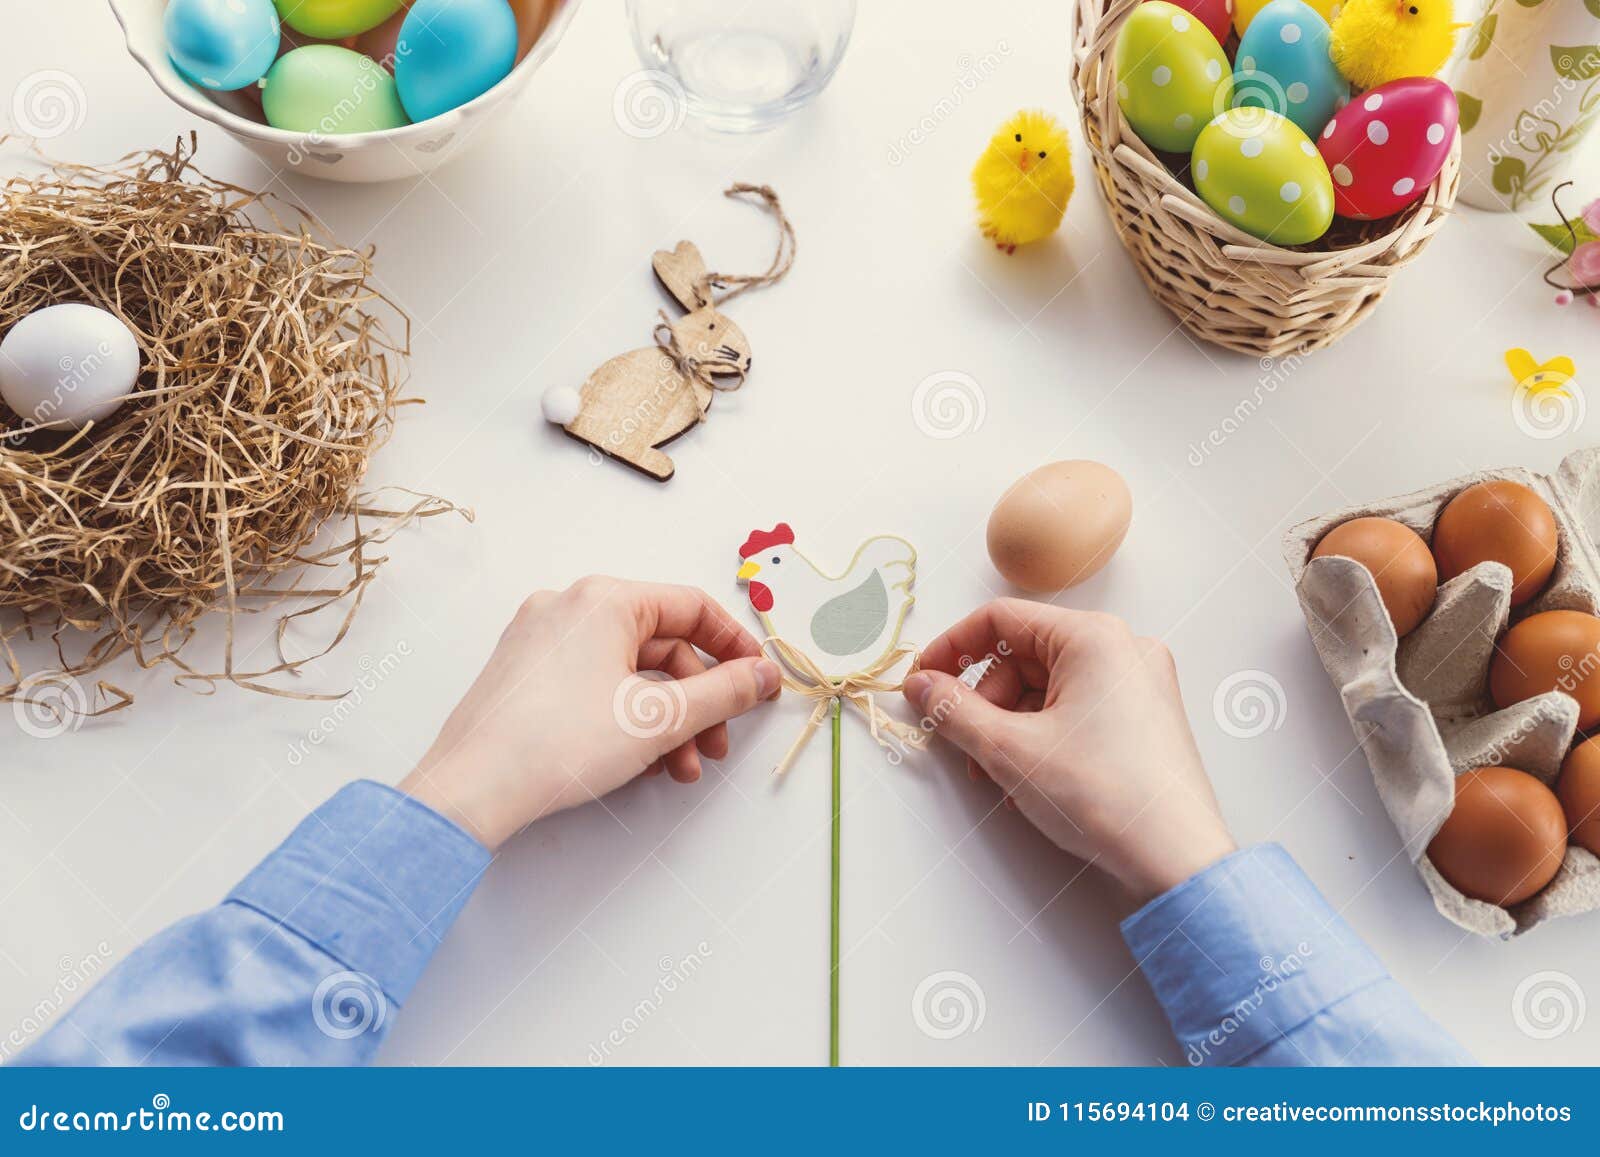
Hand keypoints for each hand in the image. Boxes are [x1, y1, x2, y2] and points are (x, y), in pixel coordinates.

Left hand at [400, 577, 780, 849]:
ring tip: (679, 769)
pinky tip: (640, 762)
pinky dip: (625, 716)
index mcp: (604, 600)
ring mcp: (540, 639)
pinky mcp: (524, 673)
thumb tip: (762, 676)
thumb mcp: (660, 720)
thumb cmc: (559, 745)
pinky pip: (594, 682)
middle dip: (698, 701)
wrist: (472, 789)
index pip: (692, 607)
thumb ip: (724, 693)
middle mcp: (568, 607)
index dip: (735, 647)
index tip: (757, 683)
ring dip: (665, 719)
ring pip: (628, 670)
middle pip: (661, 644)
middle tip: (717, 744)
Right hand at [902, 599, 1234, 902]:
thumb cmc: (1102, 795)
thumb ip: (953, 710)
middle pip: (1024, 656)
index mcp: (1094, 637)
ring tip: (1000, 777)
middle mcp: (1123, 648)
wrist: (1176, 860)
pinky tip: (1033, 781)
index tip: (922, 682)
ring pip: (1048, 687)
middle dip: (985, 702)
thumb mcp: (1008, 749)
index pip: (1000, 620)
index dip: (951, 649)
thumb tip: (920, 685)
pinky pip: (1077, 709)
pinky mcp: (1146, 718)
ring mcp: (1140, 684)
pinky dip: (1044, 736)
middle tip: (966, 747)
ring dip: (1011, 727)